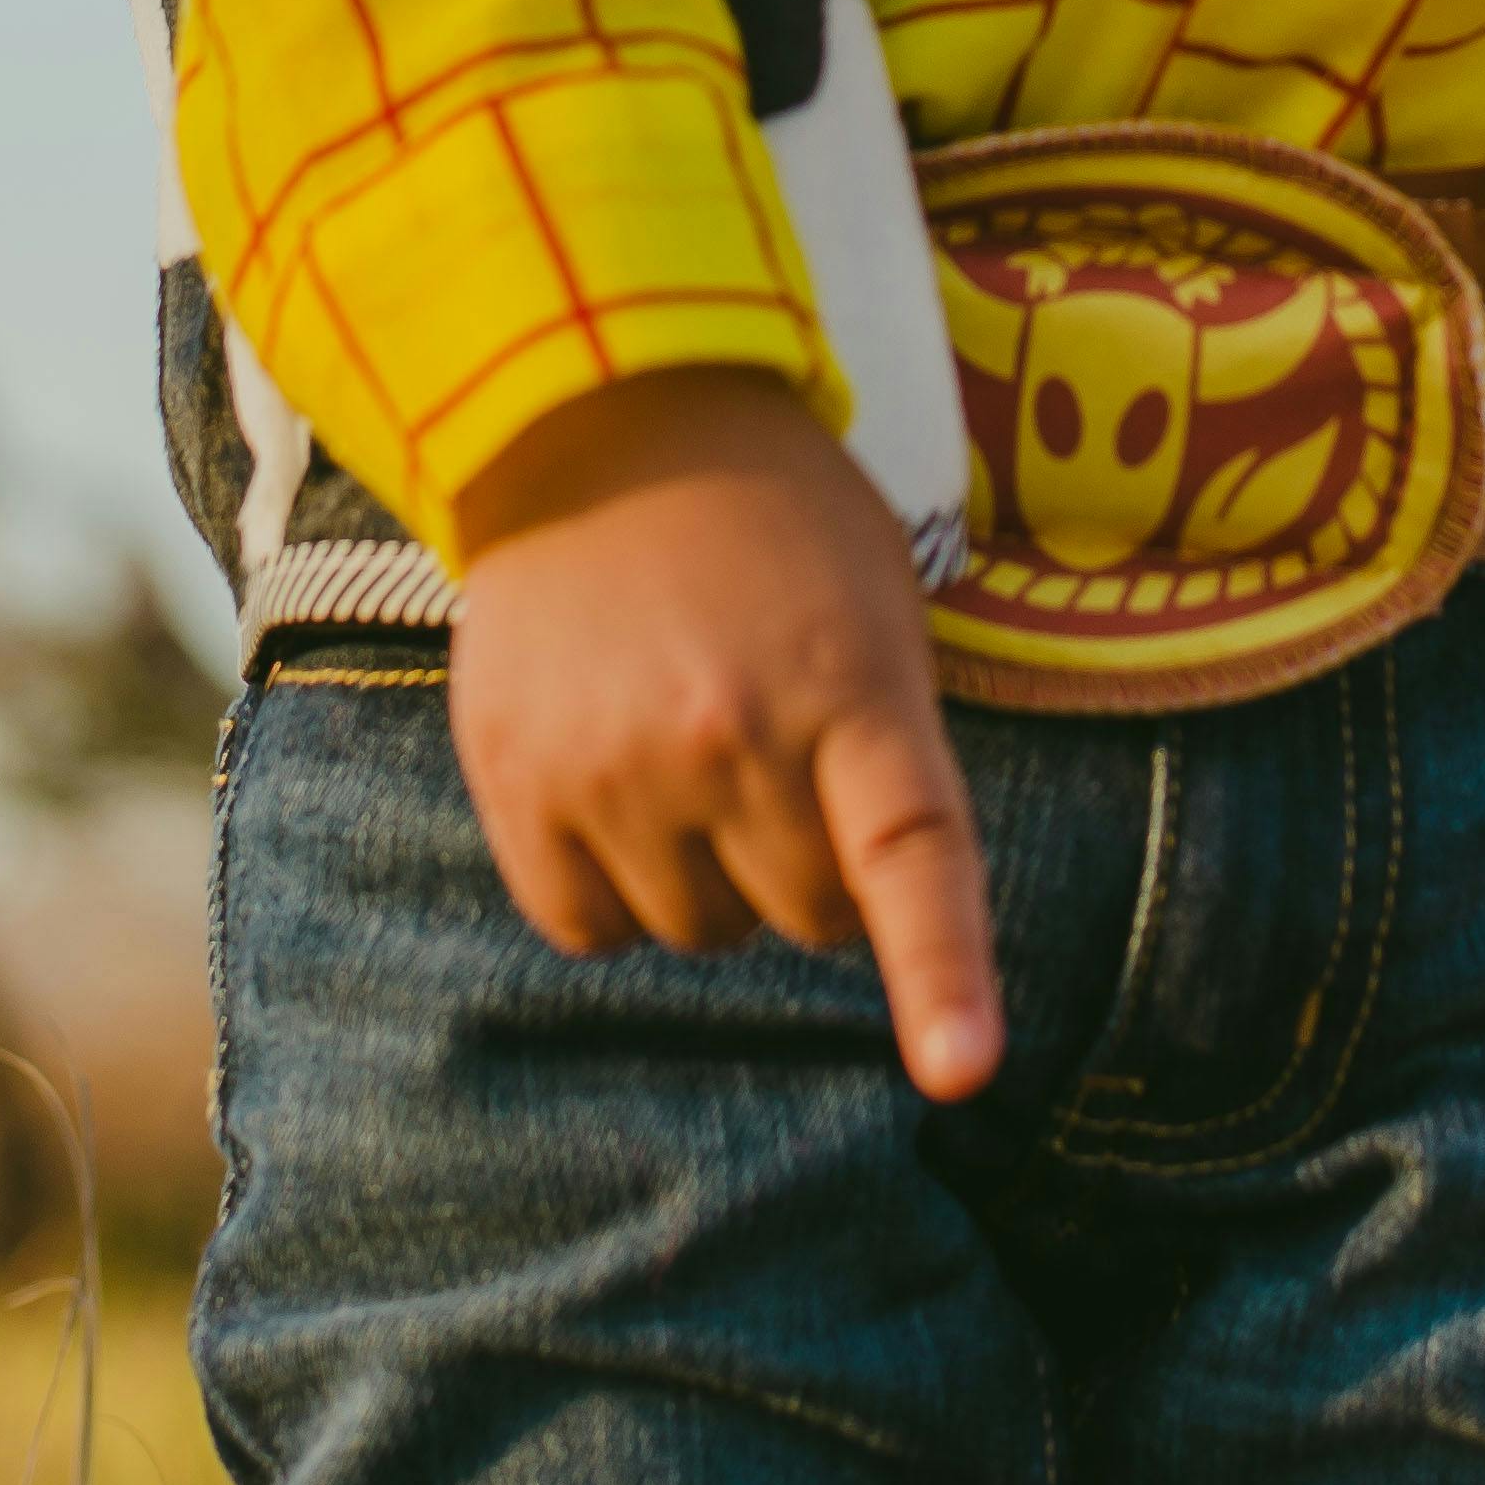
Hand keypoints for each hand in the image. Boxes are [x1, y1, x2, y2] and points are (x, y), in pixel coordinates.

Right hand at [446, 369, 1006, 1101]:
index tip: (964, 1071)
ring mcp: (617, 765)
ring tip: (686, 743)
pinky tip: (612, 782)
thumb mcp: (875, 598)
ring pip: (700, 933)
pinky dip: (612, 888)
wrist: (596, 413)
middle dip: (810, 864)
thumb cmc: (769, 517)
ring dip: (708, 873)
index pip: (911, 855)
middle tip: (779, 750)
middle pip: (809, 917)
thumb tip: (868, 920)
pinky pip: (590, 928)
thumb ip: (888, 750)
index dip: (945, 976)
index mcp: (850, 681)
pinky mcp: (520, 782)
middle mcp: (732, 734)